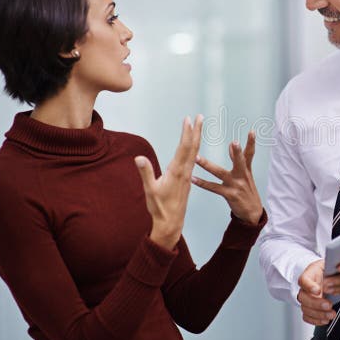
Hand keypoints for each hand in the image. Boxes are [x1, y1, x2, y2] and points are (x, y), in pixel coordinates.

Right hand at [135, 115, 203, 249]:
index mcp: (177, 171)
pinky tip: (193, 146)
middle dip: (196, 130)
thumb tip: (139, 158)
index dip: (186, 132)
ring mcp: (187, 175)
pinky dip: (193, 149)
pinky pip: (192, 160)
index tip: (188, 119)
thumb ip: (146, 173)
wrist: (171, 223)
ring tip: (198, 126)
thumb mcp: (150, 190)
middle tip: (200, 116)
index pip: (183, 148)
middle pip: (192, 147)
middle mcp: (185, 171)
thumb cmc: (160, 208)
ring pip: (193, 152)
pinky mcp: (186, 179)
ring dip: (196, 138)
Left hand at [191, 131, 263, 224]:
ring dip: (207, 165)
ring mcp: (235, 185)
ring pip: (220, 173)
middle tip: (234, 142)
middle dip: (237, 152)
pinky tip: (193, 178)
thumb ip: (238, 159)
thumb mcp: (246, 175)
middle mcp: (242, 176)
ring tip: (197, 158)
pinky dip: (202, 183)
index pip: (250, 154)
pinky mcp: (229, 195)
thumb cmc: (247, 192)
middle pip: (240, 161)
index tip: (252, 131)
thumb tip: (231, 145)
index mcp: (247, 170)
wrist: (252, 214)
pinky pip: (213, 188)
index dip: (251, 142)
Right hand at [297, 260, 335, 325]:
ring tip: (331, 315)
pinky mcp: (308, 307)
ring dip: (318, 314)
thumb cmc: (330, 268)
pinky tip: (325, 320)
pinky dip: (315, 320)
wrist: (328, 274)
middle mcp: (305, 287)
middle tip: (329, 305)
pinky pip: (307, 316)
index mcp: (310, 274)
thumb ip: (333, 267)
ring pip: (305, 308)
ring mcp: (306, 298)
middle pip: (303, 297)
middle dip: (316, 303)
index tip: (318, 290)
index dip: (308, 286)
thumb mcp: (331, 263)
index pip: (303, 280)